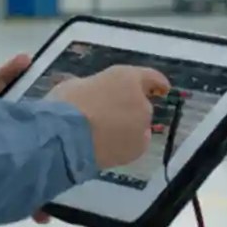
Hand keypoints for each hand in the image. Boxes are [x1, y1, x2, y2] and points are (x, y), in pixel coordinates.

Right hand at [47, 65, 170, 168]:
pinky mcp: (138, 149)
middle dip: (129, 110)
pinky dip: (125, 146)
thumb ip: (95, 88)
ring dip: (127, 128)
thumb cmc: (65, 105)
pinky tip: (106, 148)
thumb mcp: (77, 85)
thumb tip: (93, 94)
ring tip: (103, 135)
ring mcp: (142, 126)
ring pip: (138, 126)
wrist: (65, 137)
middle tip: (107, 116)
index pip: (151, 77)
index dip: (157, 82)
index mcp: (126, 78)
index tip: (162, 88)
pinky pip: (134, 144)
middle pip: (141, 105)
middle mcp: (141, 101)